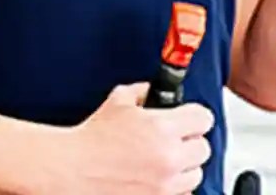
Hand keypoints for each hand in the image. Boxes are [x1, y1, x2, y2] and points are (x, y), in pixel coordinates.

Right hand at [54, 82, 213, 194]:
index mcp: (162, 128)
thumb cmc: (91, 139)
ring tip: (164, 162)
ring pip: (196, 174)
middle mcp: (169, 157)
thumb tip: (153, 92)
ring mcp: (165, 185)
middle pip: (203, 148)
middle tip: (174, 140)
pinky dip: (174, 187)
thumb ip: (142, 92)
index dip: (194, 116)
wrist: (72, 170)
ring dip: (184, 167)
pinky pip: (182, 194)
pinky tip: (157, 178)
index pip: (204, 118)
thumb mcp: (118, 102)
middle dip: (189, 142)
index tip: (189, 119)